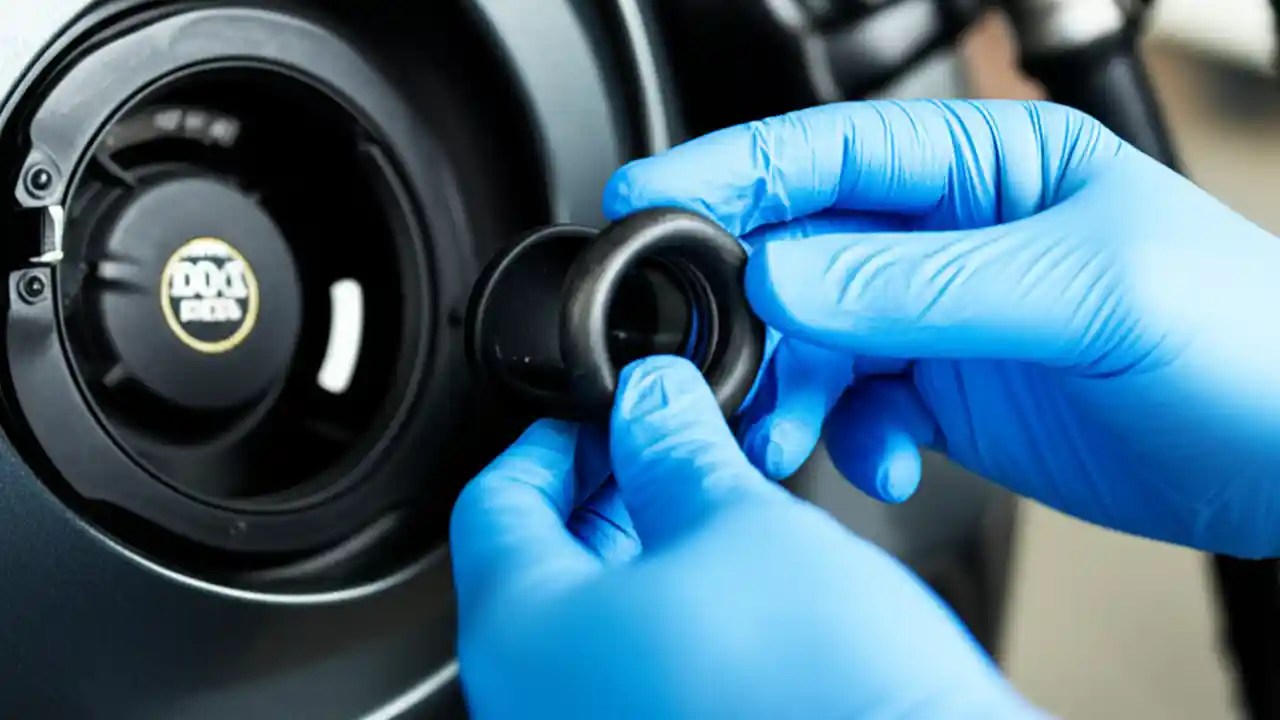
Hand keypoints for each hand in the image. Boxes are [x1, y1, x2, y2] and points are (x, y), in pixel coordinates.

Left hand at [451, 356, 1042, 718]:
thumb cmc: (823, 694)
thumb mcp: (740, 523)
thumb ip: (672, 446)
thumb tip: (648, 402)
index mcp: (523, 636)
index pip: (495, 505)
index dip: (554, 438)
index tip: (603, 413)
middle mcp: (534, 705)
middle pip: (536, 568)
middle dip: (604, 492)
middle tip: (666, 448)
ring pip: (585, 628)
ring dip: (638, 555)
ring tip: (710, 511)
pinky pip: (625, 679)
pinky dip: (661, 624)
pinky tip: (729, 595)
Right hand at [604, 99, 1279, 558]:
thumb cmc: (1239, 341)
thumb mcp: (1083, 290)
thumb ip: (923, 283)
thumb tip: (783, 275)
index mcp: (988, 165)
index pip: (832, 150)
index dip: (733, 168)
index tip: (650, 197)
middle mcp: (952, 234)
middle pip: (803, 248)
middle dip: (746, 305)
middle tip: (707, 356)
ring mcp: (942, 316)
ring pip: (816, 337)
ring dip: (789, 389)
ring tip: (786, 436)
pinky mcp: (946, 392)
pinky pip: (857, 406)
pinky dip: (847, 439)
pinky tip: (879, 464)